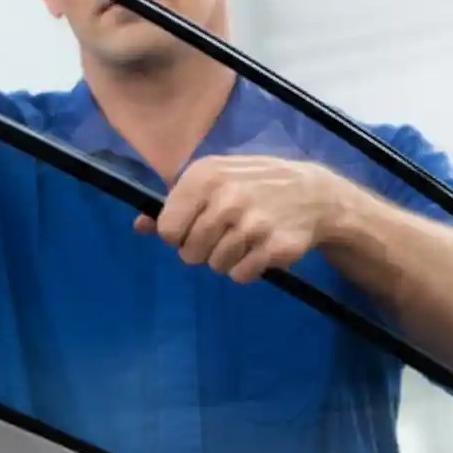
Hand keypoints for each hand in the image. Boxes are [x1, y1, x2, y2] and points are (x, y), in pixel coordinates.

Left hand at [134, 155, 349, 283]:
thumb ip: (174, 203)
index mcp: (205, 177)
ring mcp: (253, 224)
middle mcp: (227, 199)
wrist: (313, 193)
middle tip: (221, 236)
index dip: (177, 234)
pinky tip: (258, 249)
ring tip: (243, 239)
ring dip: (225, 259)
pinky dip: (246, 269)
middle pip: (189, 252)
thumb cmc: (252, 184)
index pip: (168, 229)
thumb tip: (139, 226)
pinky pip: (240, 275)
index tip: (191, 228)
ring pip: (215, 266)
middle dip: (201, 250)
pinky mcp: (274, 248)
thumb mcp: (213, 180)